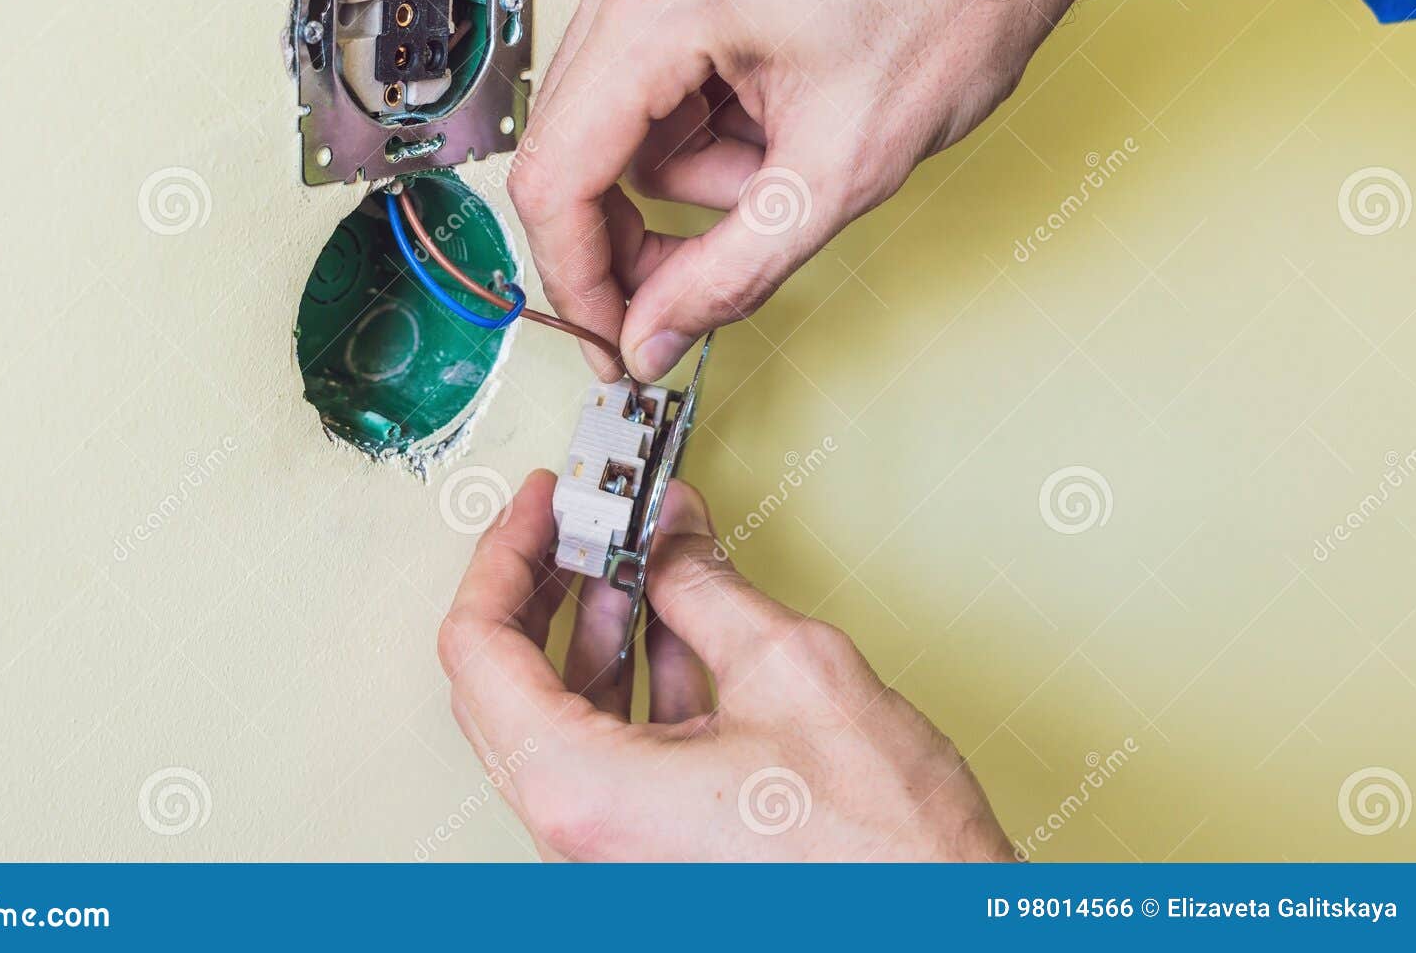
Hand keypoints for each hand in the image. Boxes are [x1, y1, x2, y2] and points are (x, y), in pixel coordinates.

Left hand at [436, 470, 1013, 860]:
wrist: (938, 925)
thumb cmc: (879, 849)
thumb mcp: (787, 668)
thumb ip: (705, 582)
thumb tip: (669, 529)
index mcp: (581, 790)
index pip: (477, 649)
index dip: (504, 555)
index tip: (536, 504)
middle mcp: (576, 831)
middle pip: (502, 682)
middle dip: (540, 585)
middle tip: (569, 520)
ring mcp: (608, 846)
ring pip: (556, 714)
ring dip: (589, 624)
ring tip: (628, 553)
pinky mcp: (648, 847)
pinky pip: (607, 748)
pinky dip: (630, 675)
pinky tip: (669, 618)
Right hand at [509, 0, 1261, 380]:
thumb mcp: (840, 168)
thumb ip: (730, 273)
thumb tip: (653, 337)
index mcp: (660, 3)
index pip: (558, 177)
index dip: (578, 283)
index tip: (612, 344)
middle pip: (581, 151)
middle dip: (647, 230)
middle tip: (702, 286)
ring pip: (630, 129)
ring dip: (704, 175)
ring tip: (797, 156)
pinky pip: (661, 87)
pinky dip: (717, 129)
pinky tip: (787, 117)